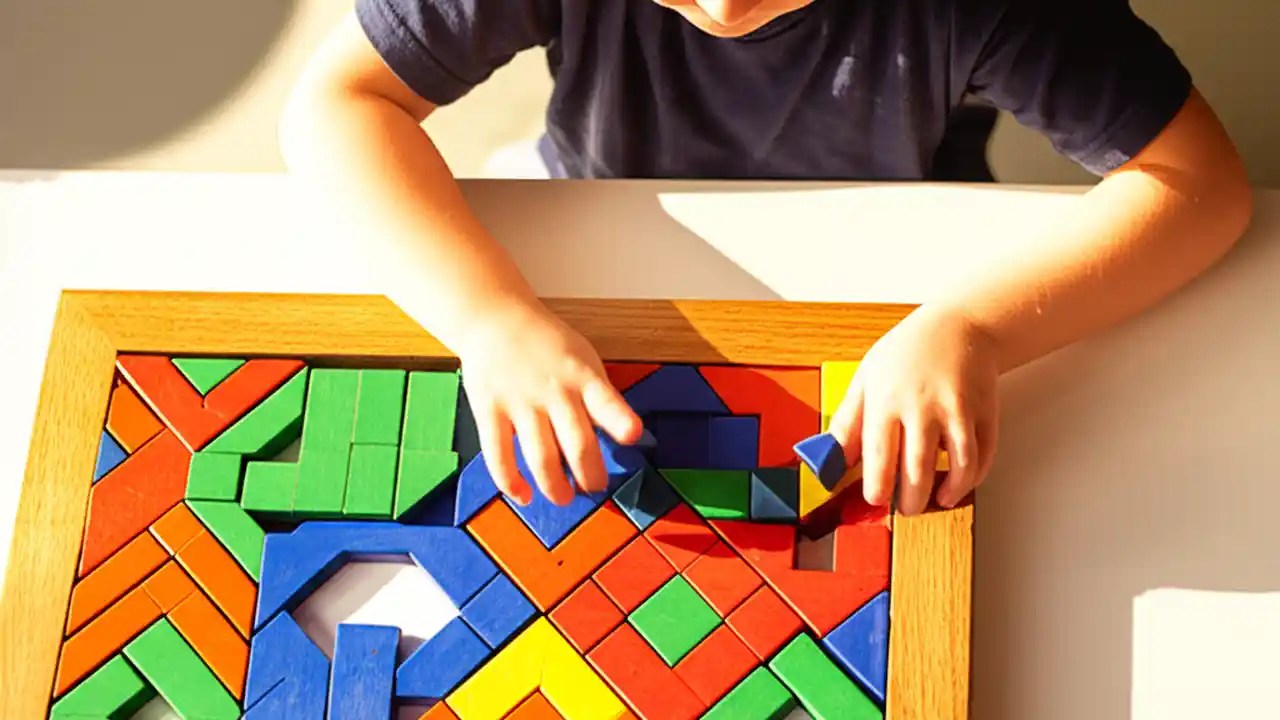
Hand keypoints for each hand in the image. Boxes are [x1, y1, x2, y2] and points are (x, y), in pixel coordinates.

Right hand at [457, 301, 643, 505]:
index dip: (620, 419)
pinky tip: (523, 495)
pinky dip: (511, 482)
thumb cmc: (546, 345)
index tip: (632, 436)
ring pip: (540, 457)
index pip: (605, 400)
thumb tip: (619, 438)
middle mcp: (553, 391)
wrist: (494, 318)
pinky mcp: (490, 411)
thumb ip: (597, 395)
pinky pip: (499, 455)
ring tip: (564, 498)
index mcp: (582, 376)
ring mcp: (520, 402)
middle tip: (595, 487)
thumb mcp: (582, 357)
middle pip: (576, 442)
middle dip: (590, 474)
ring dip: (555, 486)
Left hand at [828, 305, 999, 513]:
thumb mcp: (866, 378)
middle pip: (918, 468)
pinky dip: (973, 476)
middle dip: (910, 499)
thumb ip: (849, 421)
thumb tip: (833, 460)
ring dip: (948, 492)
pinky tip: (959, 483)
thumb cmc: (908, 352)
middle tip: (904, 509)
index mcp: (887, 398)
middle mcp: (923, 405)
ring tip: (936, 500)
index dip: (877, 485)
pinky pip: (983, 454)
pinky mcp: (985, 412)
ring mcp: (957, 409)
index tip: (875, 499)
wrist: (960, 325)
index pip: (879, 454)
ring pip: (957, 465)